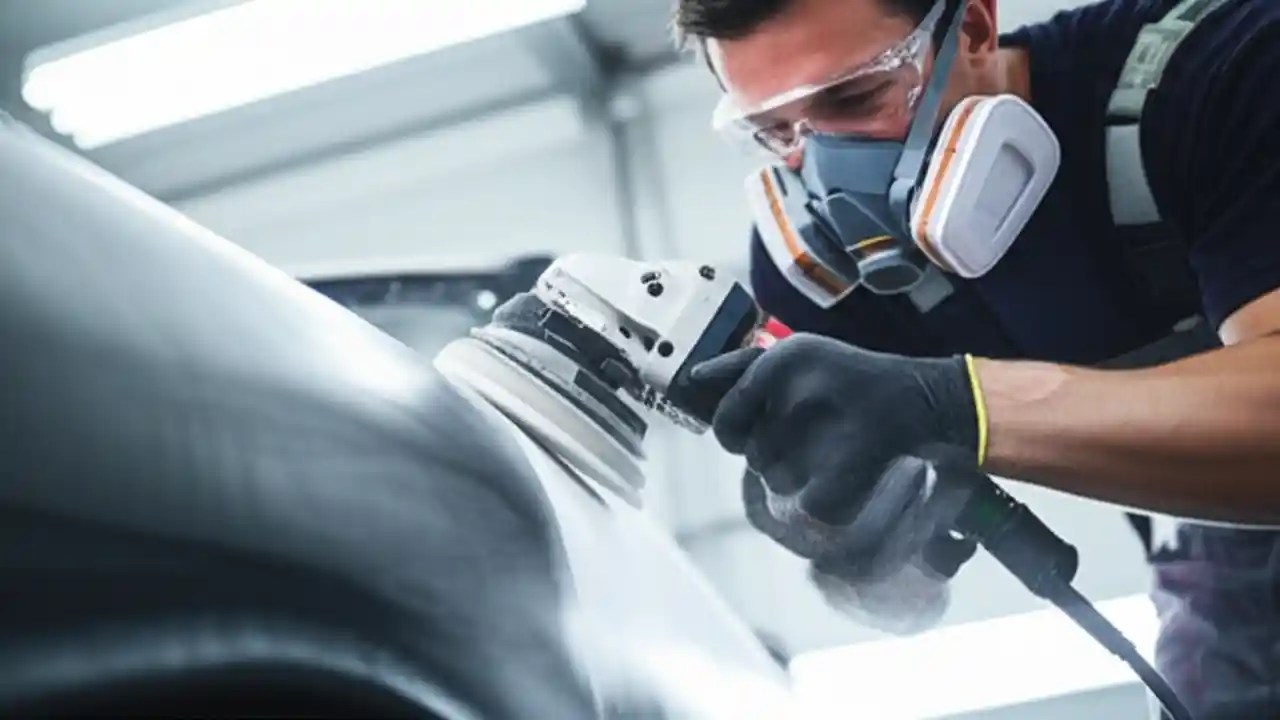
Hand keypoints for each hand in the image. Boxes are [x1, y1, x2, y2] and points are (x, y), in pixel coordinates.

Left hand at [692, 334, 984, 576]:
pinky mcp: (850, 465)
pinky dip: (827, 504)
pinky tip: (846, 480)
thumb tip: (692, 380)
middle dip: (775, 457)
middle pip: (755, 458)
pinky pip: (812, 507)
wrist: (929, 400)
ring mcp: (827, 427)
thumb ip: (742, 368)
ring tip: (832, 453)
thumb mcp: (798, 356)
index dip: (736, 436)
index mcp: (782, 359)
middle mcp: (799, 388)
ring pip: (780, 483)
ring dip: (800, 480)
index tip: (759, 432)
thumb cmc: (853, 379)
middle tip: (813, 440)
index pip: (726, 419)